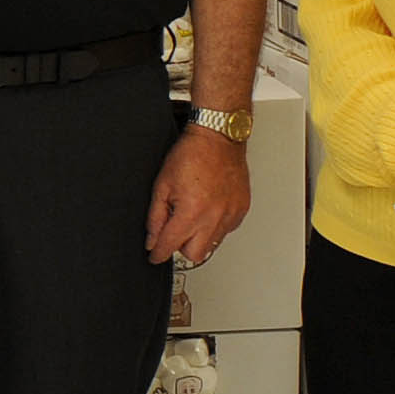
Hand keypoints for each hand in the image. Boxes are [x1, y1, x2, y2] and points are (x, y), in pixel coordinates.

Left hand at [145, 126, 251, 265]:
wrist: (218, 137)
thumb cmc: (191, 154)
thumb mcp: (162, 185)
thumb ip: (155, 217)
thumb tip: (152, 239)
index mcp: (192, 212)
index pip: (171, 246)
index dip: (158, 254)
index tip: (154, 256)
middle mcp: (214, 217)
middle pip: (195, 255)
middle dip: (181, 247)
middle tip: (174, 231)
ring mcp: (231, 215)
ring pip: (213, 245)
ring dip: (199, 236)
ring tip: (193, 212)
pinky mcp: (242, 210)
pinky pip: (226, 230)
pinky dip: (215, 226)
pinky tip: (208, 209)